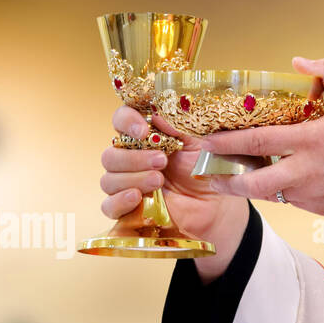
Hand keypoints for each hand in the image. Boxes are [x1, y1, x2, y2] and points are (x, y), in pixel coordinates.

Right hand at [101, 106, 248, 279]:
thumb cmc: (204, 168)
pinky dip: (119, 200)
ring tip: (159, 181)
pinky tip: (137, 197)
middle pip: (110, 155)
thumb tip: (156, 113)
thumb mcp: (198, 140)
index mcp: (143, 137)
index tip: (143, 130)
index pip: (120, 120)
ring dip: (133, 178)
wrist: (215, 203)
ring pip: (108, 180)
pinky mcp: (128, 209)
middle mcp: (130, 158)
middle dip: (134, 158)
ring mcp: (126, 184)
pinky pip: (109, 206)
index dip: (126, 122)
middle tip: (161, 161)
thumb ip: (177, 124)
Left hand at [201, 57, 323, 242]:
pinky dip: (272, 190)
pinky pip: (285, 200)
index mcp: (312, 141)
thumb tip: (298, 62)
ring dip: (242, 187)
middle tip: (202, 170)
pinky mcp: (315, 209)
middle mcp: (305, 171)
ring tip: (223, 178)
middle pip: (250, 181)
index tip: (206, 139)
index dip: (226, 141)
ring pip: (264, 194)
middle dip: (222, 177)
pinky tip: (264, 180)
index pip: (257, 141)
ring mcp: (308, 194)